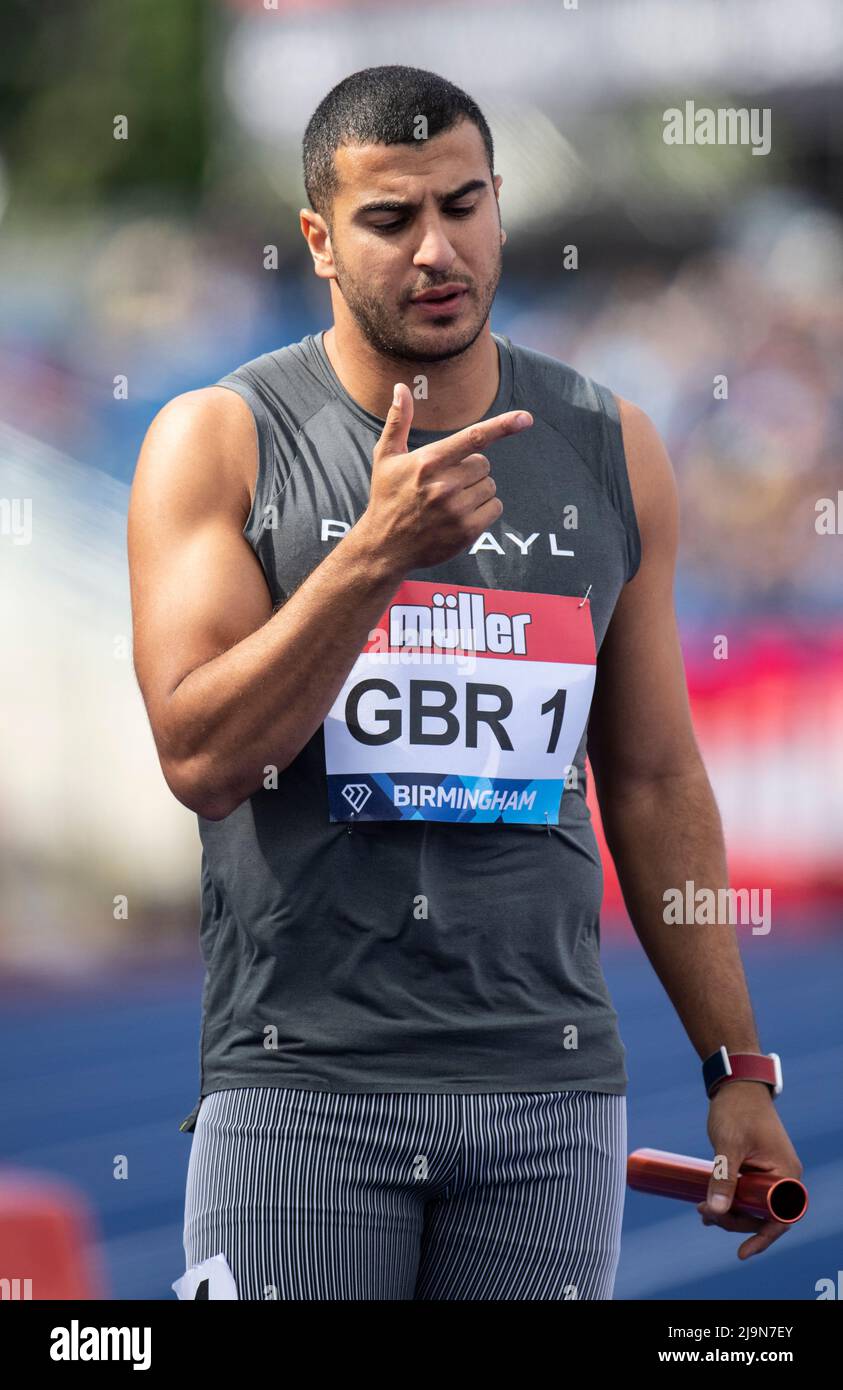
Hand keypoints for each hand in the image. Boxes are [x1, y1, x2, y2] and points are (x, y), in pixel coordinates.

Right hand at [363, 382, 532, 571]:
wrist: (385, 547)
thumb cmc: (387, 497)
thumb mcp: (385, 457)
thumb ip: (398, 421)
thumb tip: (401, 388)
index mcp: (428, 462)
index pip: (473, 438)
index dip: (502, 426)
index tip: (526, 418)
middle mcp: (444, 485)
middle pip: (484, 464)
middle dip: (470, 470)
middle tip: (446, 483)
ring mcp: (457, 510)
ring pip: (490, 486)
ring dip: (477, 490)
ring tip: (450, 501)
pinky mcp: (467, 531)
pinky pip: (495, 508)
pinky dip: (484, 510)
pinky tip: (461, 515)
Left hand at [697, 1080, 802, 1259]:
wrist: (736, 1084)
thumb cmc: (737, 1109)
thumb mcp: (727, 1145)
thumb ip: (723, 1177)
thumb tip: (716, 1212)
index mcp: (786, 1173)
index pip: (780, 1217)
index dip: (763, 1237)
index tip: (742, 1252)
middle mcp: (783, 1175)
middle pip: (763, 1215)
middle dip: (735, 1221)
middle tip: (705, 1216)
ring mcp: (770, 1171)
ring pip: (752, 1205)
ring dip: (729, 1212)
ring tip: (701, 1211)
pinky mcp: (756, 1167)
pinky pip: (746, 1192)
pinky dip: (729, 1200)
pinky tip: (708, 1205)